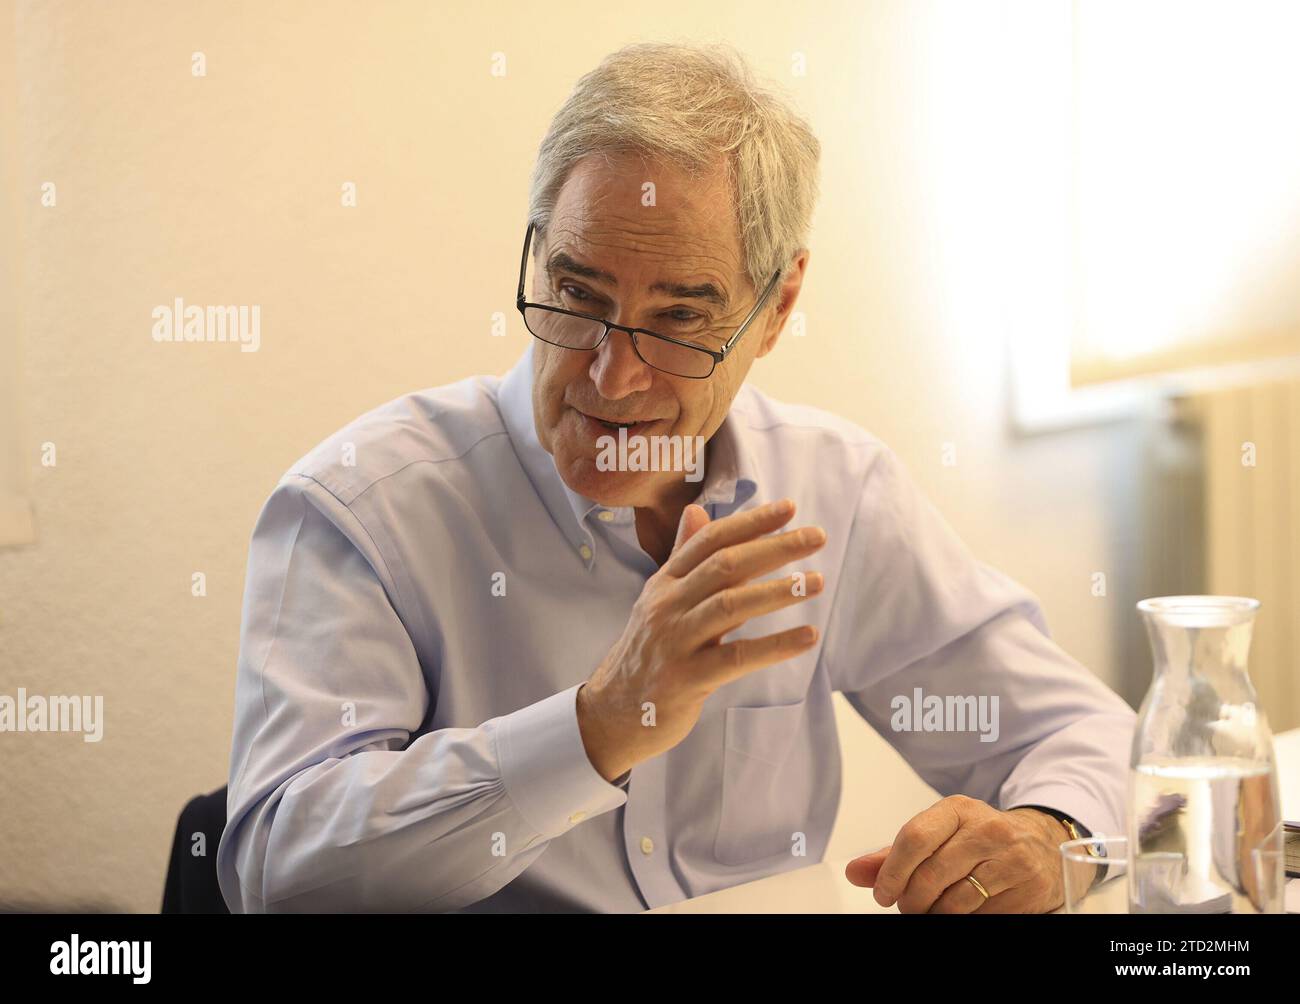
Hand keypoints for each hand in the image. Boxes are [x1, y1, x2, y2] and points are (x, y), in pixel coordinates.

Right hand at [576, 498, 826, 781]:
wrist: (613, 713)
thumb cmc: (648, 653)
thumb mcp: (660, 600)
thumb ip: (684, 558)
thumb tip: (696, 512)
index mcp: (664, 583)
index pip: (709, 541)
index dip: (750, 522)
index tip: (789, 509)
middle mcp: (667, 605)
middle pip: (724, 565)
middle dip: (773, 548)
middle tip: (817, 537)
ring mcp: (675, 641)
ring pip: (729, 605)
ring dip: (777, 591)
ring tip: (816, 582)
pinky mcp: (686, 679)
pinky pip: (736, 658)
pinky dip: (775, 645)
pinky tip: (808, 636)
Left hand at [844, 796, 1071, 912]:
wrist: (1040, 843)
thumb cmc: (979, 839)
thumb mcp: (938, 835)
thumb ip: (894, 854)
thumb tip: (854, 872)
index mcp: (958, 809)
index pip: (914, 838)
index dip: (892, 872)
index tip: (882, 893)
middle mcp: (988, 829)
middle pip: (932, 875)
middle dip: (911, 900)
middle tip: (908, 907)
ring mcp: (1013, 858)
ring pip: (956, 901)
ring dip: (936, 913)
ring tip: (933, 910)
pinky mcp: (1030, 887)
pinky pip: (983, 915)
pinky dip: (965, 918)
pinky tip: (963, 910)